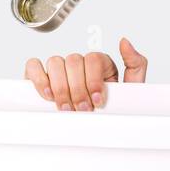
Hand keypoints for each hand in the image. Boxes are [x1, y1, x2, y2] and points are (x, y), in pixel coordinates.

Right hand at [23, 37, 148, 110]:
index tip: (98, 100)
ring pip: (54, 62)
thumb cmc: (112, 110)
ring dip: (61, 88)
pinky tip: (48, 95)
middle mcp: (78, 63)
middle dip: (78, 89)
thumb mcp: (132, 89)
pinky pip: (33, 66)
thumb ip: (136, 64)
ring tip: (67, 108)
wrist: (99, 129)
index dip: (94, 80)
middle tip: (83, 109)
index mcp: (99, 63)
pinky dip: (39, 79)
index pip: (93, 58)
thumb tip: (125, 42)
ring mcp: (59, 68)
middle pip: (73, 60)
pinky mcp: (40, 75)